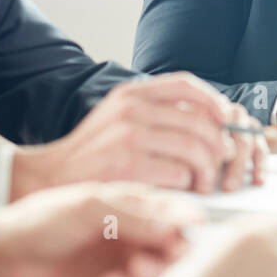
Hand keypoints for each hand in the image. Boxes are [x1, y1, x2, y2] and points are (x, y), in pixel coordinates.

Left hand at [0, 181, 203, 276]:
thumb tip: (181, 226)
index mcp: (139, 208)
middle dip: (170, 261)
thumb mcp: (89, 205)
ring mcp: (129, 270)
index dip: (186, 229)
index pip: (179, 217)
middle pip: (179, 254)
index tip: (179, 238)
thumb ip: (135, 215)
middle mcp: (140, 239)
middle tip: (145, 263)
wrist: (0, 260)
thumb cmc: (42, 220)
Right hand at [10, 73, 259, 198]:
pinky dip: (188, 185)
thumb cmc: (92, 153)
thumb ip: (156, 112)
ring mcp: (130, 137)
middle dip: (219, 146)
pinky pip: (180, 174)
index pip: (186, 85)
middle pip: (200, 122)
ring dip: (208, 170)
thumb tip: (210, 118)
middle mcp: (132, 110)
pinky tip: (183, 191)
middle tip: (222, 162)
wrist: (50, 178)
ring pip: (195, 149)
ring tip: (204, 182)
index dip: (214, 102)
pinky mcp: (130, 166)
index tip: (226, 119)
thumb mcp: (118, 117)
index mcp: (131, 94)